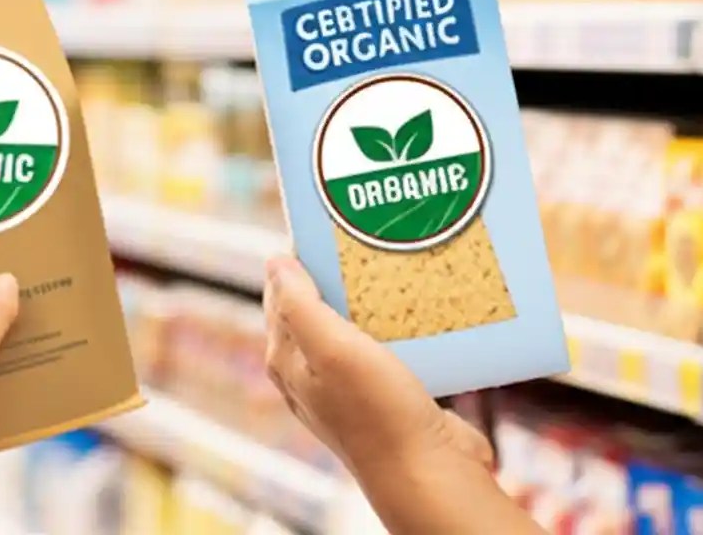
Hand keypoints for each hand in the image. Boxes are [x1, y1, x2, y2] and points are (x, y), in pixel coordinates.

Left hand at [263, 256, 492, 478]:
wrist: (429, 472)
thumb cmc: (377, 412)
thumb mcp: (331, 348)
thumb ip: (298, 304)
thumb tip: (273, 261)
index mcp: (288, 362)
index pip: (280, 295)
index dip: (298, 259)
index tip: (328, 230)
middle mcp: (312, 375)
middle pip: (316, 308)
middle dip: (336, 274)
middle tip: (367, 243)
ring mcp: (350, 387)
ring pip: (354, 327)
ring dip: (371, 299)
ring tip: (396, 269)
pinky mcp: (388, 395)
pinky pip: (387, 347)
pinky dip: (398, 326)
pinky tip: (418, 311)